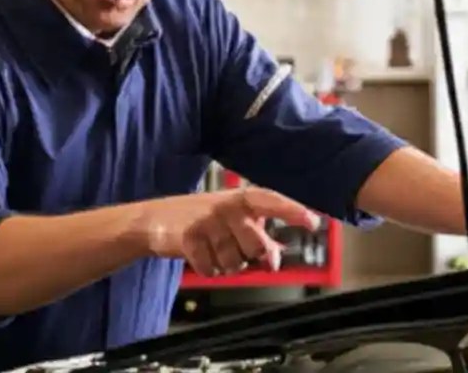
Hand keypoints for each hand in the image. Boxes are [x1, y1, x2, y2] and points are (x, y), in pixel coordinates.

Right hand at [139, 188, 320, 276]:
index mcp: (240, 199)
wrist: (153, 219)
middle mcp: (226, 207)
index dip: (294, 211)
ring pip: (234, 263)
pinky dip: (207, 269)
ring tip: (212, 249)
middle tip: (235, 248)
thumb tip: (275, 259)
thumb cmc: (201, 219)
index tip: (314, 222)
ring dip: (225, 264)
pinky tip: (199, 256)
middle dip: (249, 256)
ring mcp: (207, 222)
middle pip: (255, 247)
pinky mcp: (189, 238)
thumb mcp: (230, 220)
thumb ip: (256, 236)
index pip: (272, 201)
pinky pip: (211, 269)